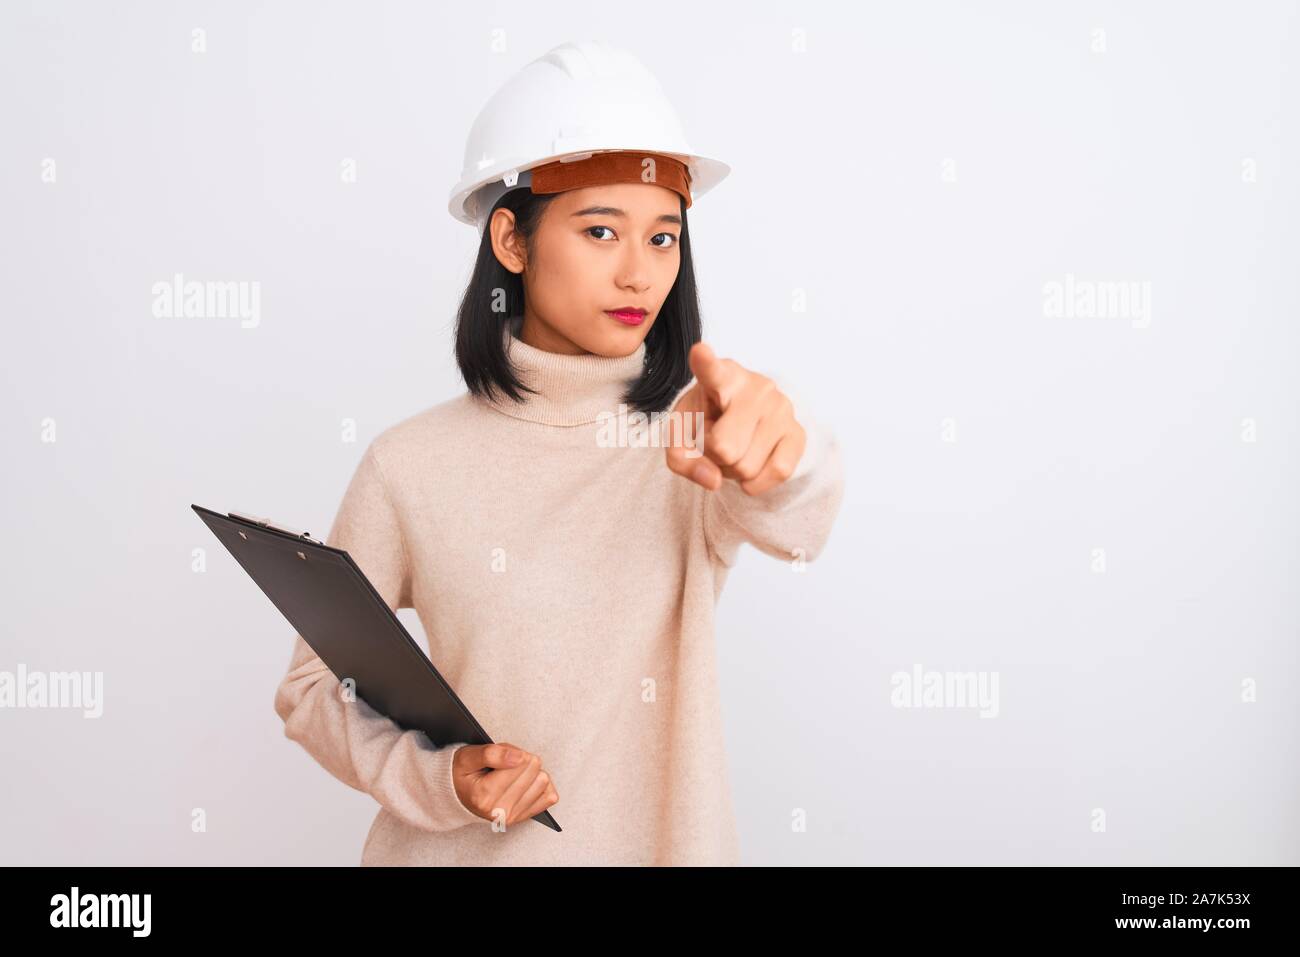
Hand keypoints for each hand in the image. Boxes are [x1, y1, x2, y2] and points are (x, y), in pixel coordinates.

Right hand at [451, 742, 558, 826]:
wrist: (456, 796)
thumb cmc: (462, 775)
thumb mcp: (468, 756)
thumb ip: (491, 753)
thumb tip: (518, 757)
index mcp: (484, 794)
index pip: (520, 762)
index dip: (512, 752)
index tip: (499, 756)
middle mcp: (499, 810)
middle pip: (533, 770)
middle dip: (521, 760)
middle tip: (503, 765)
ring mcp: (512, 816)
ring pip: (543, 781)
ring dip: (530, 773)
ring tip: (511, 774)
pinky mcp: (522, 818)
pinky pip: (549, 796)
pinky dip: (540, 785)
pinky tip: (525, 783)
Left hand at [666, 342, 806, 495]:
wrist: (744, 418)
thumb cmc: (708, 419)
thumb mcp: (682, 433)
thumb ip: (681, 458)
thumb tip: (713, 481)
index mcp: (721, 377)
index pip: (712, 371)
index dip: (706, 364)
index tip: (700, 352)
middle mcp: (756, 387)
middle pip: (723, 448)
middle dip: (714, 456)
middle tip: (718, 440)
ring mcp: (782, 409)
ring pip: (747, 467)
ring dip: (734, 471)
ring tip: (736, 448)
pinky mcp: (798, 432)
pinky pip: (778, 472)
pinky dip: (757, 482)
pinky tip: (753, 464)